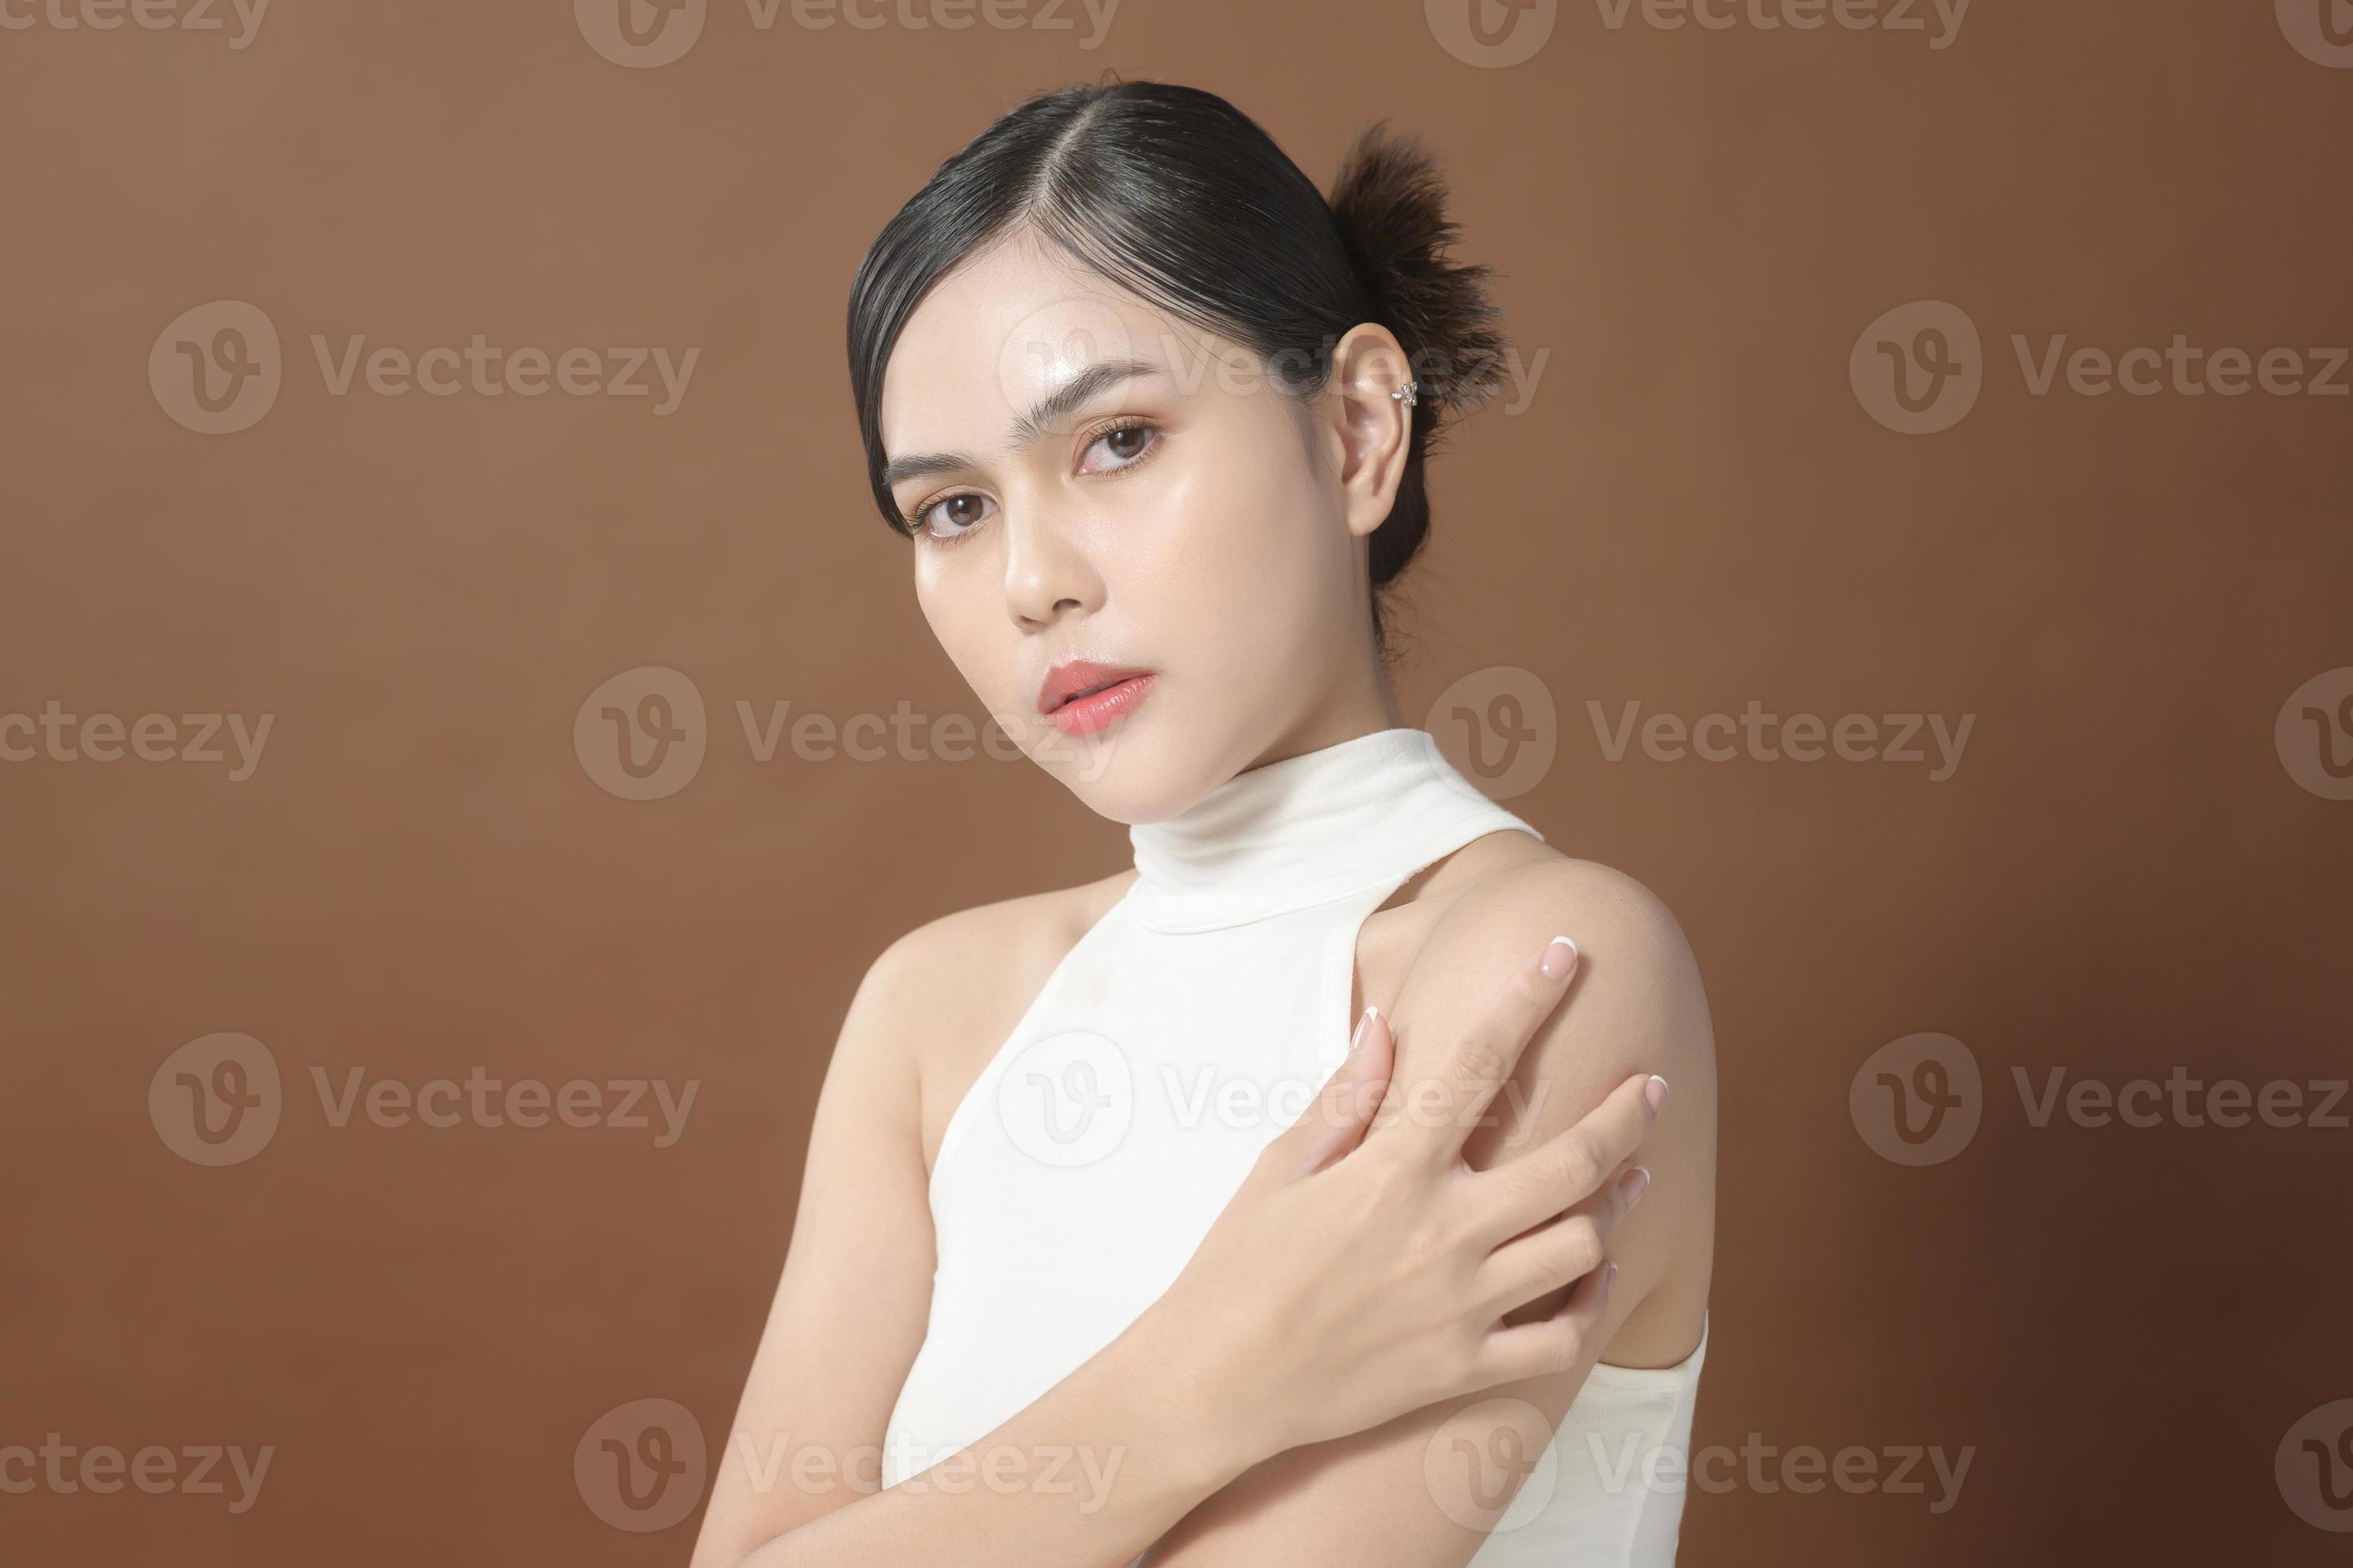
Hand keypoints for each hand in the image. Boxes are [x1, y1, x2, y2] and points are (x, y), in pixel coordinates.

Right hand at [1147, 935, 1665, 1462]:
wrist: (1217, 1383)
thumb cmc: (1236, 1269)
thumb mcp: (1280, 1168)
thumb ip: (1346, 1099)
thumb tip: (1385, 1025)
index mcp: (1391, 1170)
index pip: (1477, 1062)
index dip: (1529, 997)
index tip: (1568, 952)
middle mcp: (1441, 1232)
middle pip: (1570, 1160)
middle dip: (1624, 1112)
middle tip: (1651, 1084)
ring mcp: (1461, 1305)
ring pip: (1581, 1246)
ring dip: (1616, 1204)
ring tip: (1632, 1177)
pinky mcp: (1465, 1369)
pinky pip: (1561, 1340)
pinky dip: (1592, 1305)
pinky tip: (1596, 1273)